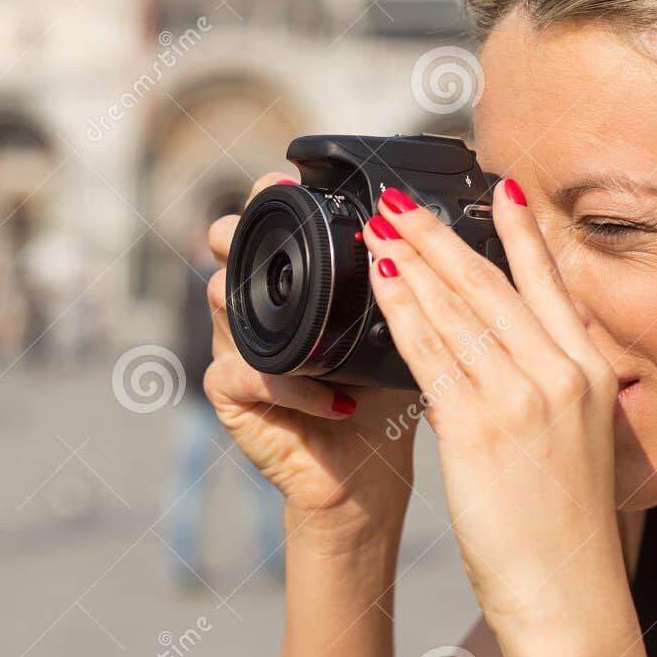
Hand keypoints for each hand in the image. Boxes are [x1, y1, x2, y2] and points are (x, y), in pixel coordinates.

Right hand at [203, 174, 419, 544]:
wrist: (367, 477)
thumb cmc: (384, 400)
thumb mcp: (396, 332)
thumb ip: (402, 286)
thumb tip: (434, 229)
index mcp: (293, 289)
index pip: (270, 231)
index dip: (266, 202)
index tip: (281, 179)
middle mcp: (258, 313)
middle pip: (227, 255)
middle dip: (234, 233)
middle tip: (252, 223)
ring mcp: (237, 352)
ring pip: (221, 304)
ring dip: (253, 300)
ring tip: (296, 307)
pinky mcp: (234, 400)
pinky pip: (248, 376)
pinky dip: (294, 384)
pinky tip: (337, 397)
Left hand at [358, 181, 623, 642]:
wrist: (568, 595)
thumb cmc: (565, 529)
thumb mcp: (577, 443)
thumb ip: (546, 391)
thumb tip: (498, 356)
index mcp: (588, 375)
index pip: (549, 285)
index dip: (520, 232)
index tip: (499, 187)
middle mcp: (559, 375)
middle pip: (489, 286)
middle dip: (437, 237)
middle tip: (398, 201)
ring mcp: (520, 398)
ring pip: (454, 311)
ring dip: (408, 262)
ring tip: (376, 229)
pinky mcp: (478, 427)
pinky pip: (429, 352)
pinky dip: (400, 310)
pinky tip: (378, 282)